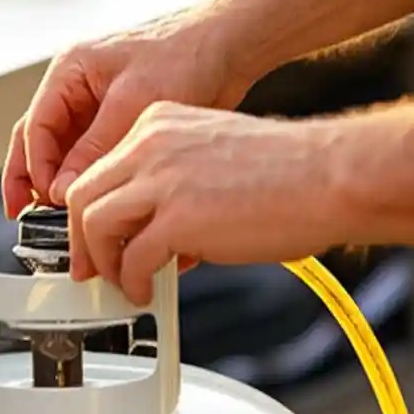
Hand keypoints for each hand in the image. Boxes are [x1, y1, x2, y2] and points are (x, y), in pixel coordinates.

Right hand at [1, 5, 258, 217]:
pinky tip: (96, 206)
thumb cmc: (184, 53)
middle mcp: (77, 91)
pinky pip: (94, 160)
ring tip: (62, 220)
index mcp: (70, 72)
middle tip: (25, 217)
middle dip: (29, 181)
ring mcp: (97, 110)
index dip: (34, 167)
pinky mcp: (120, 127)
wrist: (229, 46)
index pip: (34, 127)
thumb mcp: (134, 101)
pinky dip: (92, 183)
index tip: (48, 199)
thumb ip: (95, 147)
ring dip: (60, 186)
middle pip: (38, 142)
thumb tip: (64, 187)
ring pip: (63, 155)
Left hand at [64, 102, 347, 304]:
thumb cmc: (290, 171)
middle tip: (91, 268)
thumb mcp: (211, 156)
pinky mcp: (179, 216)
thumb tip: (151, 225)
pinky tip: (147, 290)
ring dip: (103, 262)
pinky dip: (133, 281)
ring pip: (93, 223)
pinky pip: (132, 257)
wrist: (331, 175)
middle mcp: (152, 143)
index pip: (99, 167)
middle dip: (81, 240)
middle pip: (82, 194)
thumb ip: (173, 180)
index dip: (91, 211)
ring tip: (123, 282)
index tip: (95, 238)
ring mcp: (162, 178)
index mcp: (159, 122)